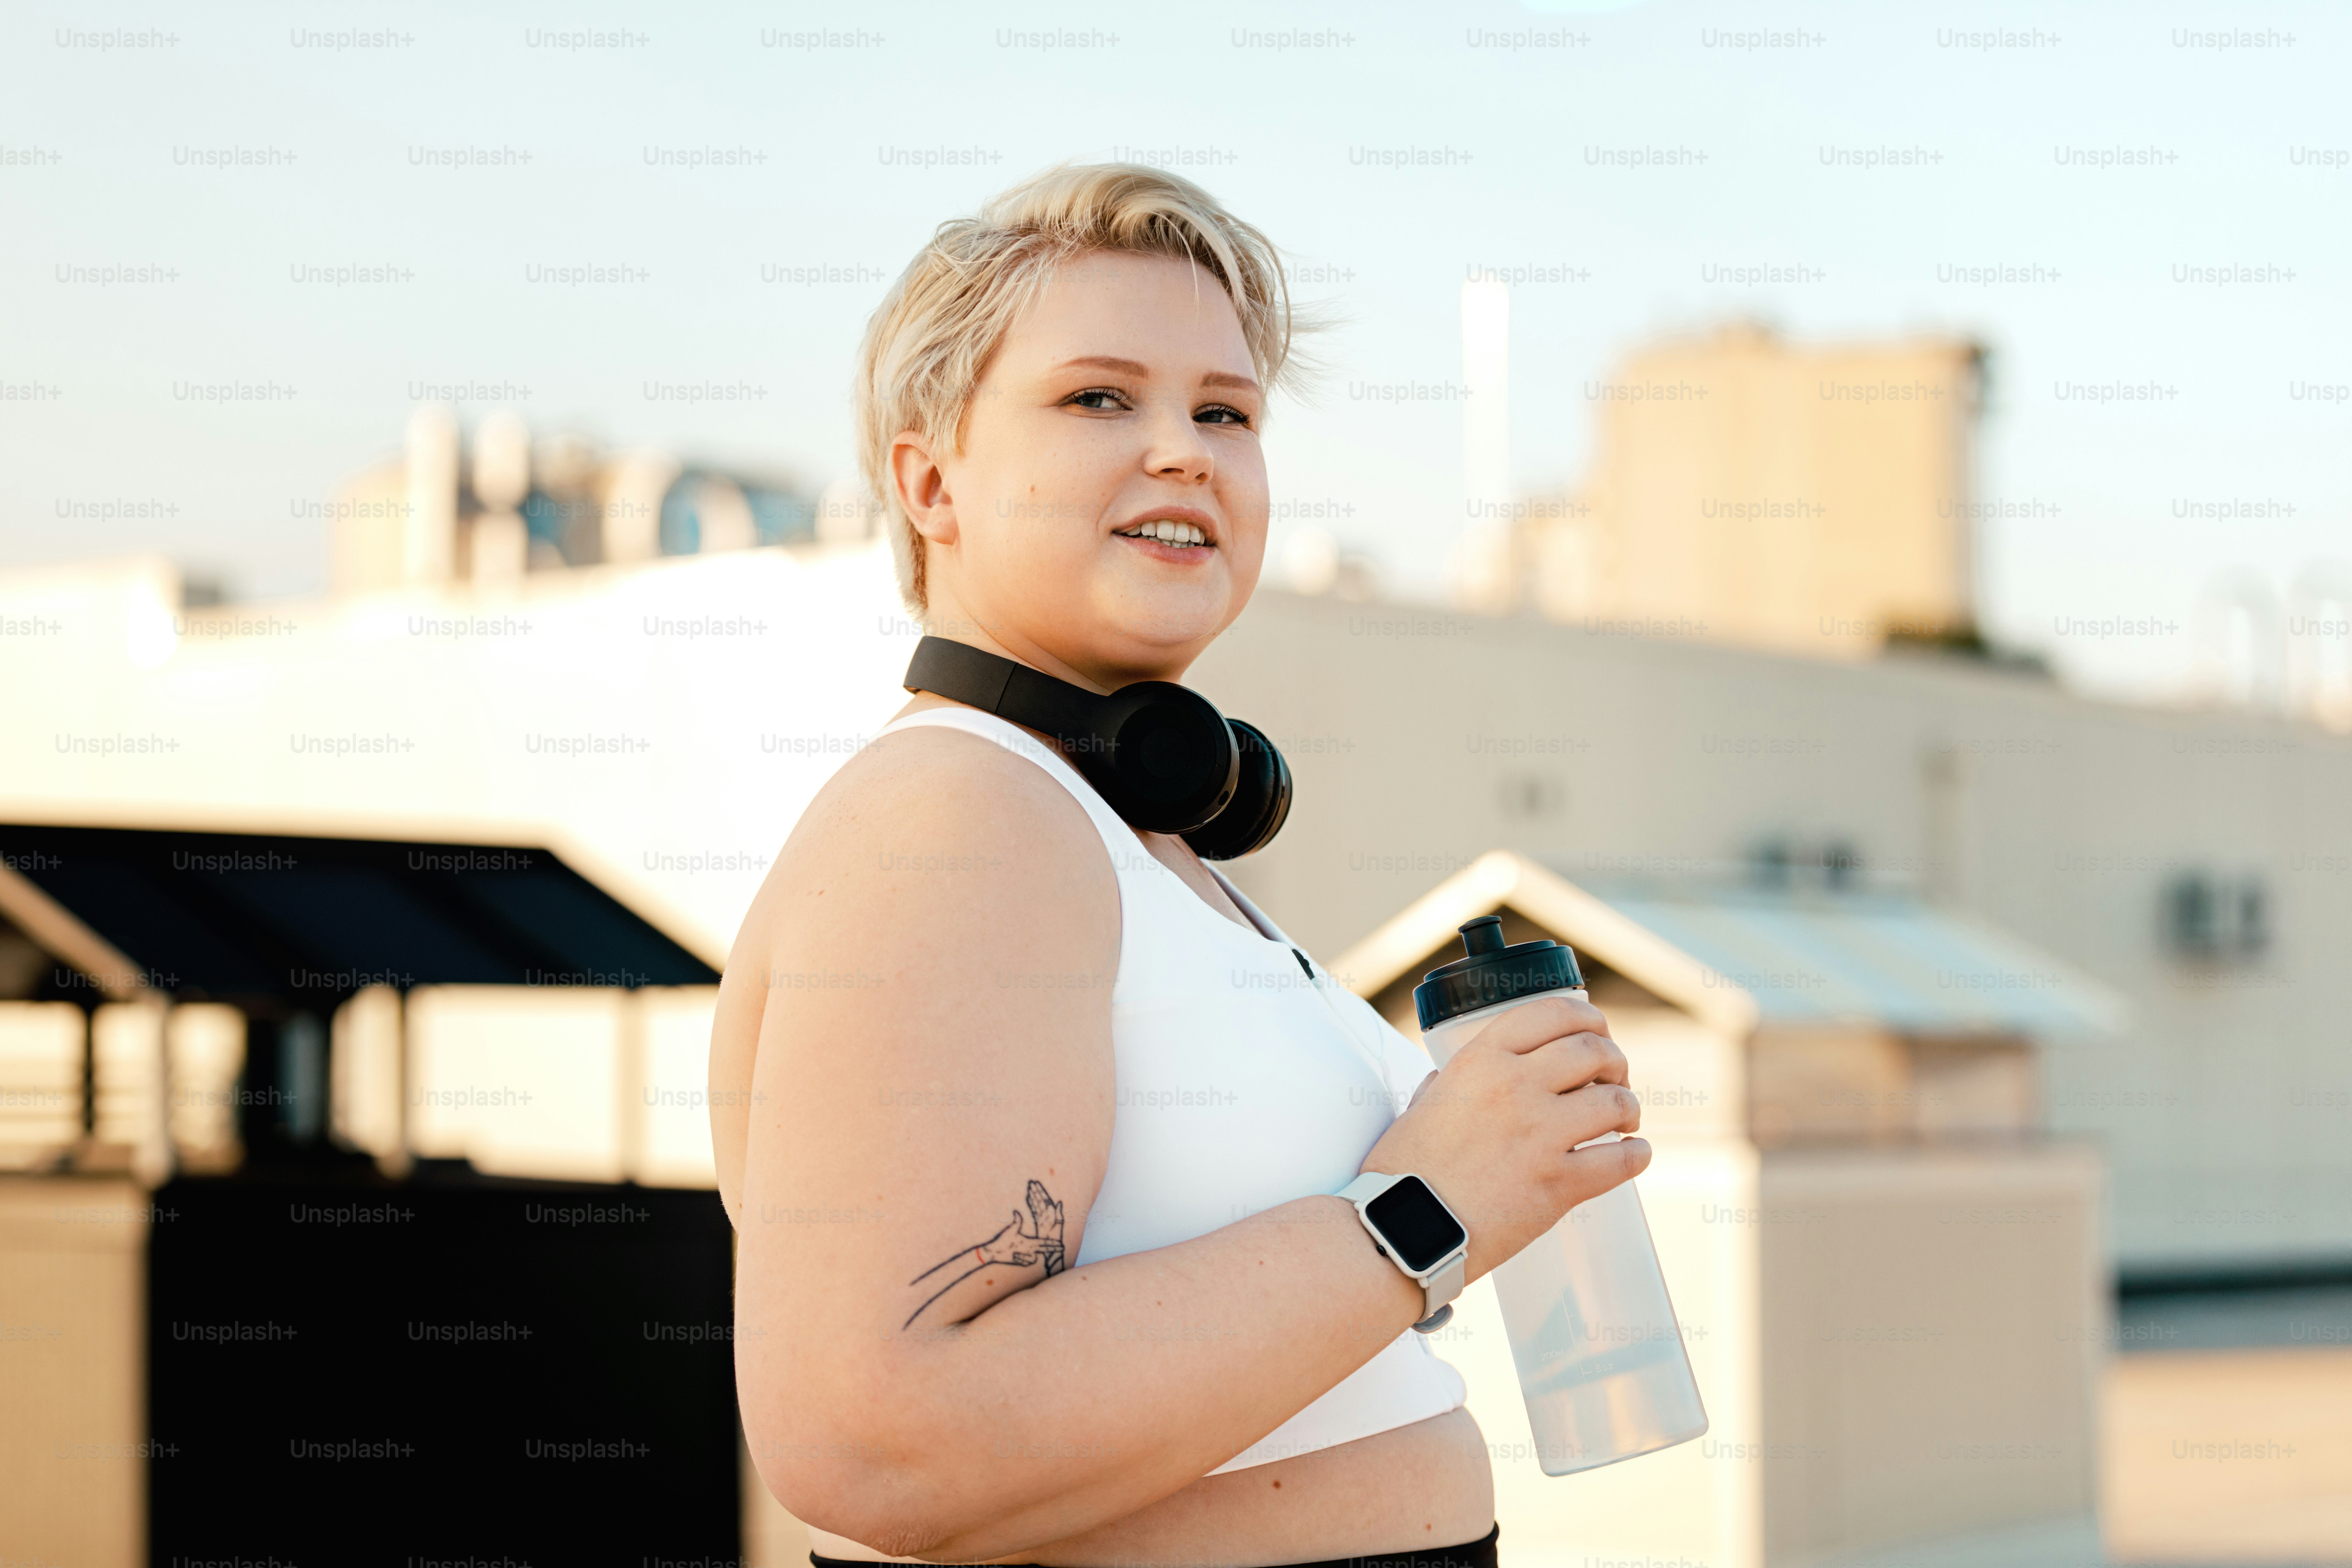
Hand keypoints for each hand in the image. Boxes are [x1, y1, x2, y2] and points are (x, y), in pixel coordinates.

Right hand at [1359, 994, 1647, 1284]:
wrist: (1404, 1228)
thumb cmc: (1404, 1170)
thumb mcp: (1422, 1105)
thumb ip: (1446, 1084)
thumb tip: (1452, 1079)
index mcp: (1481, 1061)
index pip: (1552, 1013)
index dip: (1587, 1017)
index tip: (1598, 1031)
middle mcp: (1515, 1087)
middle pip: (1593, 1051)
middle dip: (1615, 1062)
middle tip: (1615, 1079)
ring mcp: (1540, 1135)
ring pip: (1615, 1102)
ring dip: (1628, 1107)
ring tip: (1624, 1120)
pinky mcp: (1558, 1184)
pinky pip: (1620, 1161)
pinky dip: (1636, 1154)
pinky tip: (1634, 1153)